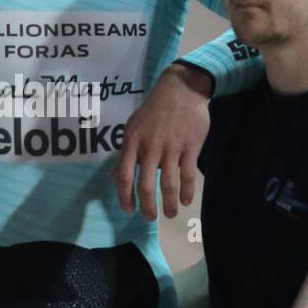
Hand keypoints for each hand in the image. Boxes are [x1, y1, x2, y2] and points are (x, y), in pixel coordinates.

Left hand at [111, 64, 211, 219]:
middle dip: (147, 207)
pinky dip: (187, 192)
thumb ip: (127, 150)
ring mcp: (171, 148)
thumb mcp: (133, 125)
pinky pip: (188, 175)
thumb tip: (117, 176)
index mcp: (132, 142)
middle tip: (149, 218)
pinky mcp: (190, 147)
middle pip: (146, 185)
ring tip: (170, 215)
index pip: (124, 175)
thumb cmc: (155, 109)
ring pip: (169, 184)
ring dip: (169, 204)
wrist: (181, 89)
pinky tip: (186, 201)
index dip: (125, 196)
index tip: (128, 209)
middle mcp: (150, 147)